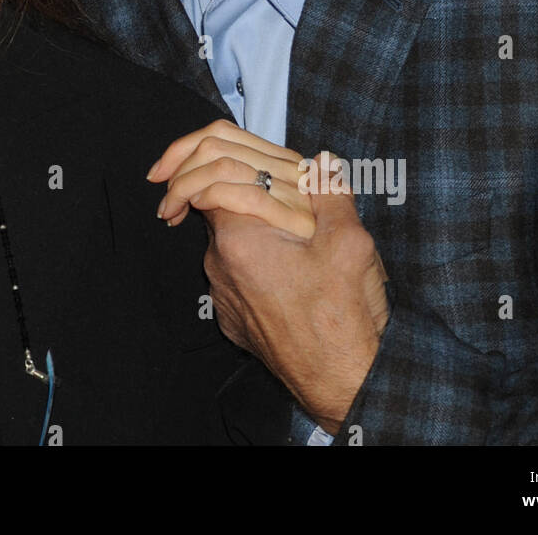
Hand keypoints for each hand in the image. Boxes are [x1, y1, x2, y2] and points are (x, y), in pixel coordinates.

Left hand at [154, 136, 389, 434]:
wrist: (339, 384)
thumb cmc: (341, 317)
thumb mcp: (348, 244)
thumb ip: (331, 194)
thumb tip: (322, 162)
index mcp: (241, 235)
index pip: (205, 174)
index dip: (203, 154)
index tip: (189, 158)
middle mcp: (219, 262)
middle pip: (203, 200)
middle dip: (205, 177)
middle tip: (218, 172)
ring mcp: (222, 291)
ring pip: (221, 237)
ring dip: (240, 218)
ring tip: (281, 220)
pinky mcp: (231, 313)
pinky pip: (232, 269)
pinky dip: (248, 251)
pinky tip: (281, 258)